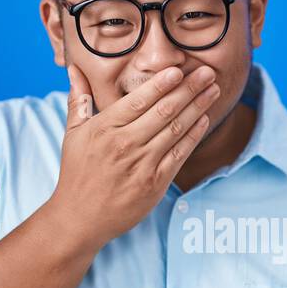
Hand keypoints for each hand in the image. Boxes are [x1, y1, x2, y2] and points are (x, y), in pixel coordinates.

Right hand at [48, 62, 220, 246]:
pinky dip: (194, 135)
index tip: (179, 69)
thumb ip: (79, 100)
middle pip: (164, 111)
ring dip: (198, 107)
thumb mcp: (72, 135)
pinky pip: (180, 153)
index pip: (139, 100)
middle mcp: (125, 144)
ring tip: (213, 90)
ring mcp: (142, 164)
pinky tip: (204, 119)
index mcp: (105, 128)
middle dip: (189, 89)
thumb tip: (75, 69)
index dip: (161, 84)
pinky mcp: (156, 183)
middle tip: (208, 72)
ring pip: (176, 129)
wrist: (81, 218)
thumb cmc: (77, 174)